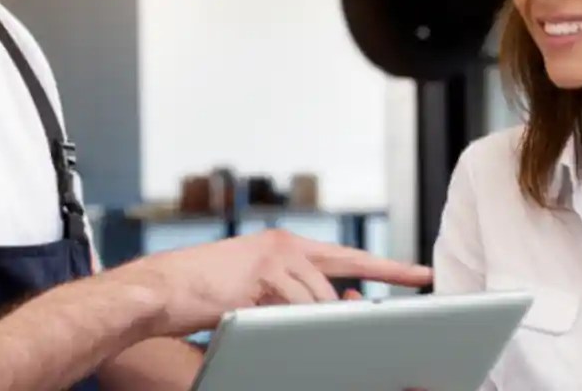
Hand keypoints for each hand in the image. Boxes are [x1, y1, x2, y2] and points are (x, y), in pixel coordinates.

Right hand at [114, 229, 431, 335]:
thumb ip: (293, 293)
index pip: (346, 255)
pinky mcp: (263, 276)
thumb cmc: (204, 294)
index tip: (418, 273)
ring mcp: (275, 258)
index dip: (385, 265)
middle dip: (388, 272)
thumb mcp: (256, 286)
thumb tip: (337, 309)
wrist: (161, 288)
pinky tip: (294, 332)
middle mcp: (285, 245)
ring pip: (322, 299)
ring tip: (318, 336)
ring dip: (324, 322)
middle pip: (348, 265)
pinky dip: (302, 325)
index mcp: (286, 245)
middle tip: (421, 278)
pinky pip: (298, 308)